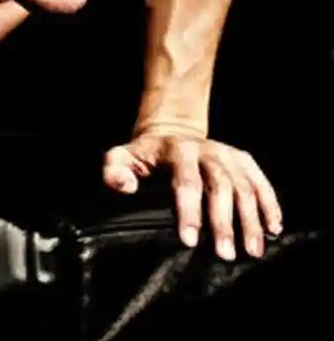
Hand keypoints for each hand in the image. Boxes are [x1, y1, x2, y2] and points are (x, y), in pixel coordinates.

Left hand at [102, 130, 281, 260]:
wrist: (171, 133)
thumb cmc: (143, 156)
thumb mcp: (121, 157)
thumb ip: (114, 171)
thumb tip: (126, 187)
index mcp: (176, 150)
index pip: (185, 182)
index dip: (188, 212)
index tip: (189, 241)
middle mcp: (207, 149)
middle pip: (220, 186)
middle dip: (224, 222)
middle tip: (226, 254)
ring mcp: (228, 154)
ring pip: (245, 187)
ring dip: (251, 220)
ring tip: (253, 251)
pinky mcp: (244, 160)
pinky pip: (261, 182)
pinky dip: (270, 205)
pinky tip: (274, 229)